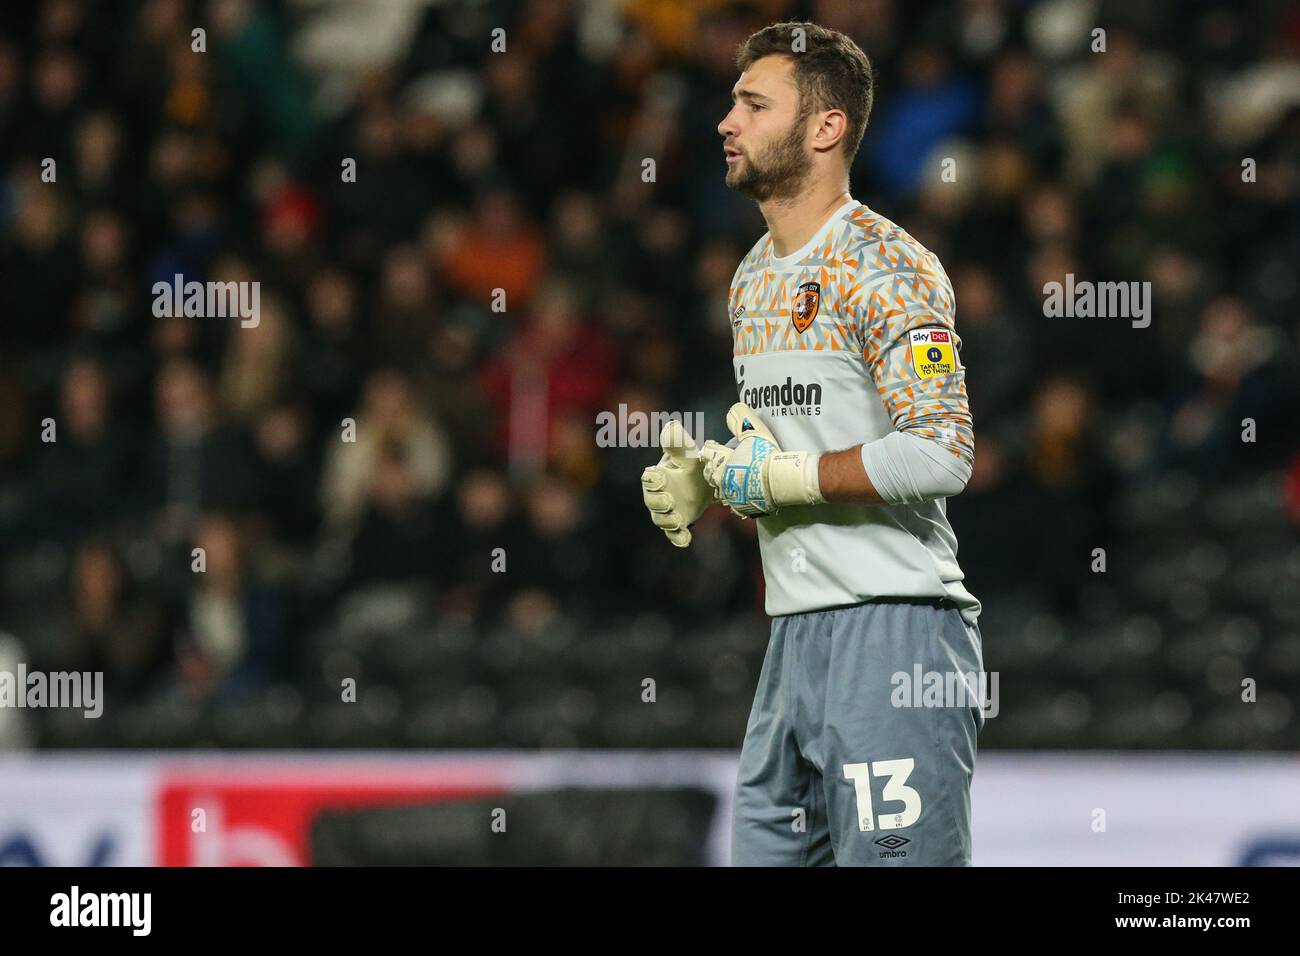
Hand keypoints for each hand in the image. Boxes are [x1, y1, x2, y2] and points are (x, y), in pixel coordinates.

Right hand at [640, 419, 714, 546]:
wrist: (706, 480)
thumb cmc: (691, 463)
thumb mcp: (688, 452)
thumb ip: (678, 442)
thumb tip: (671, 426)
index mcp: (658, 475)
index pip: (649, 478)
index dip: (653, 479)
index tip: (660, 476)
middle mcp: (658, 495)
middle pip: (652, 501)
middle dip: (658, 502)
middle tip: (669, 501)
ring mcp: (667, 511)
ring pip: (661, 519)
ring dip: (667, 521)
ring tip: (678, 520)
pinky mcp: (679, 524)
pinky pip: (675, 534)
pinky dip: (679, 538)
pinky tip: (686, 540)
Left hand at [698, 403, 823, 517]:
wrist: (779, 481)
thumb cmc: (764, 456)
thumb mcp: (753, 432)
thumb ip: (742, 420)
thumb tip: (733, 409)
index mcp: (722, 463)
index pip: (709, 453)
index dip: (711, 448)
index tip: (712, 446)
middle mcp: (723, 481)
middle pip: (712, 475)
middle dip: (715, 470)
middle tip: (722, 466)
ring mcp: (732, 497)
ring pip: (723, 492)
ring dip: (727, 487)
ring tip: (734, 483)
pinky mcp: (742, 508)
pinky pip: (736, 506)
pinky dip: (739, 501)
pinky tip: (744, 498)